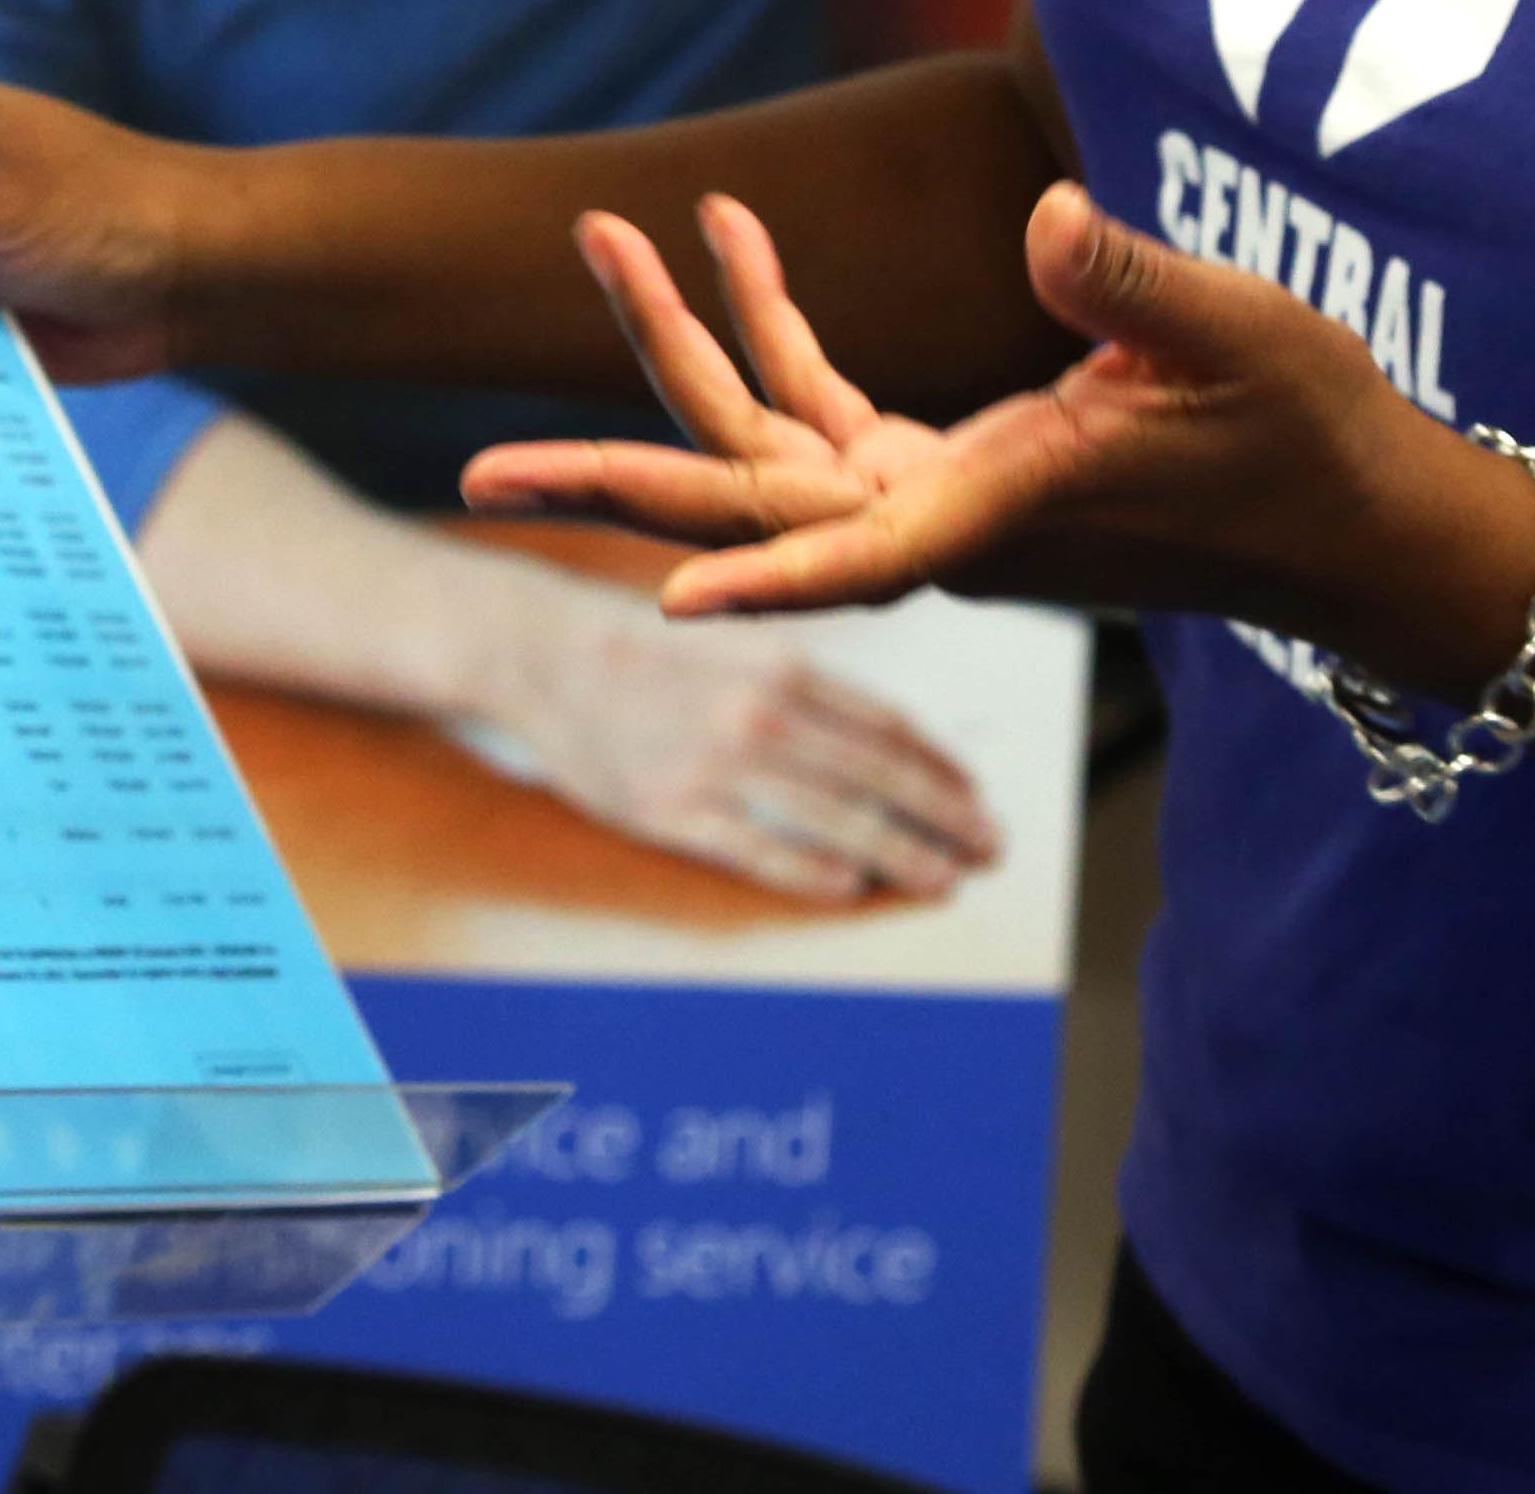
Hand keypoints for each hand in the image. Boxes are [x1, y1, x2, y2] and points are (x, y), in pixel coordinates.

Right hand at [455, 583, 1004, 904]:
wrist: (543, 652)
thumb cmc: (646, 651)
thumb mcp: (736, 643)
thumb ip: (804, 684)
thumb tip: (881, 736)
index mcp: (781, 665)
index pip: (889, 726)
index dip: (942, 768)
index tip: (978, 798)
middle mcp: (761, 713)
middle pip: (880, 778)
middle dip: (946, 817)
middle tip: (992, 848)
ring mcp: (717, 766)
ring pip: (836, 820)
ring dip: (903, 853)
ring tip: (945, 878)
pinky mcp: (672, 811)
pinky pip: (758, 851)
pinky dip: (813, 872)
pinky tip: (853, 890)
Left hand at [466, 185, 1485, 658]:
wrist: (1354, 521)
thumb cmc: (1313, 436)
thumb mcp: (1242, 337)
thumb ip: (1131, 284)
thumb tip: (1044, 218)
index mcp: (1007, 508)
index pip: (860, 553)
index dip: (767, 576)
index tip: (668, 603)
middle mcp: (946, 518)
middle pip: (751, 503)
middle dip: (617, 468)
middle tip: (474, 472)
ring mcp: (939, 496)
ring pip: (767, 444)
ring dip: (681, 346)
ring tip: (602, 232)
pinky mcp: (952, 467)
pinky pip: (822, 405)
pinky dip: (771, 323)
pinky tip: (732, 235)